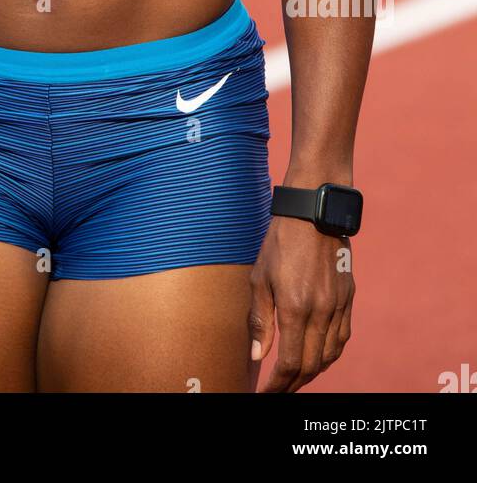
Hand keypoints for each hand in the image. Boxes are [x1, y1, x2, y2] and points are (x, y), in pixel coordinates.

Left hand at [249, 215, 353, 392]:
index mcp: (295, 307)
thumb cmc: (280, 242)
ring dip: (313, 372)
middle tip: (278, 390)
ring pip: (330, 355)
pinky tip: (318, 356)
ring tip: (296, 378)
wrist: (313, 212)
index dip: (278, 385)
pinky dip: (330, 354)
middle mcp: (321, 311)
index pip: (290, 363)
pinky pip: (343, 337)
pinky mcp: (348, 297)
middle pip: (311, 365)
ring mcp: (338, 305)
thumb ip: (260, 320)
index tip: (266, 393)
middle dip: (293, 384)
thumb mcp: (260, 278)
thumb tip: (258, 357)